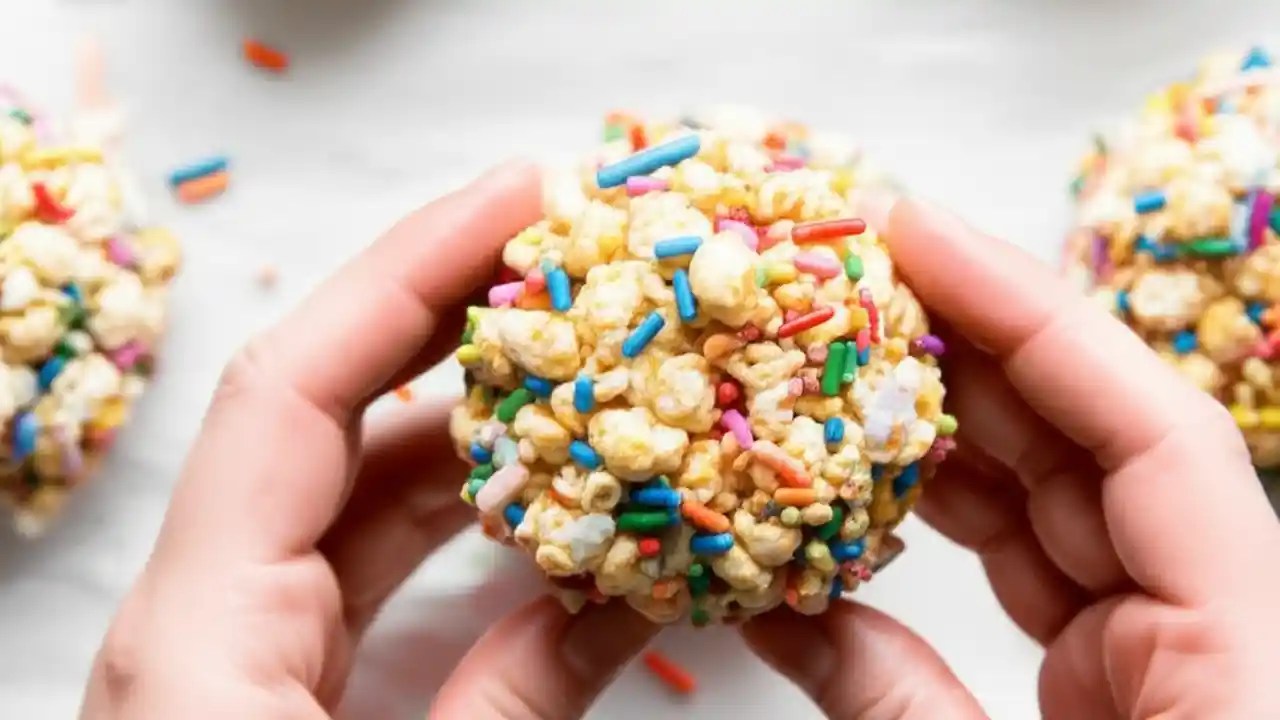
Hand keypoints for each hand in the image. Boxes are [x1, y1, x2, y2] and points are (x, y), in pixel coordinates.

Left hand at [80, 164, 658, 719]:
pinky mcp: (265, 670)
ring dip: (467, 416)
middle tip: (571, 257)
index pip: (298, 387)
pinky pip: (358, 549)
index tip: (522, 198)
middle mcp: (204, 606)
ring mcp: (232, 634)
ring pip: (351, 479)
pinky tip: (527, 496)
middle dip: (453, 314)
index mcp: (206, 626)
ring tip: (581, 368)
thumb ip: (516, 698)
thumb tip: (630, 599)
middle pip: (327, 405)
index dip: (410, 269)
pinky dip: (447, 508)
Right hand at [742, 196, 1279, 717]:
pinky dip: (953, 519)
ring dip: (941, 429)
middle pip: (1088, 438)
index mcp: (1242, 646)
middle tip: (847, 281)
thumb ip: (897, 703)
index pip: (1147, 428)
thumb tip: (775, 612)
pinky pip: (1037, 562)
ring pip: (1053, 493)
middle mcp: (1218, 619)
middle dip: (961, 347)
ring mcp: (1170, 644)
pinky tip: (873, 489)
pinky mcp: (1129, 674)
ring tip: (834, 368)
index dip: (1027, 310)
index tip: (913, 232)